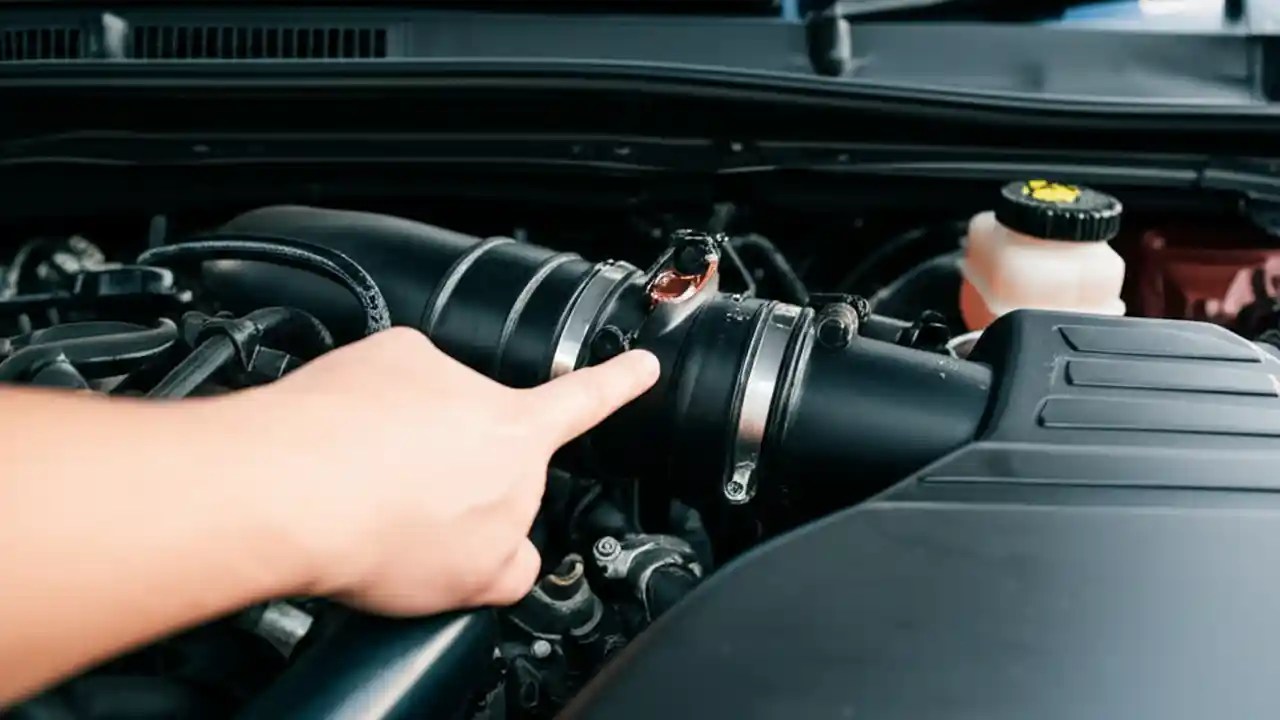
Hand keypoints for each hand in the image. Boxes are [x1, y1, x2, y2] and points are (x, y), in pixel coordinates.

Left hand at [237, 327, 658, 615]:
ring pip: (420, 413)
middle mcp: (469, 388)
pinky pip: (372, 395)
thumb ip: (517, 564)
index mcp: (515, 437)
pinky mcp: (359, 361)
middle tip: (414, 516)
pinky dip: (361, 423)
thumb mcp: (478, 579)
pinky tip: (339, 463)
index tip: (641, 364)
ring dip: (405, 445)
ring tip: (367, 494)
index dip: (620, 385)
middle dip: (453, 468)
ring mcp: (412, 370)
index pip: (585, 403)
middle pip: (478, 430)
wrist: (286, 491)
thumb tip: (515, 560)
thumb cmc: (382, 528)